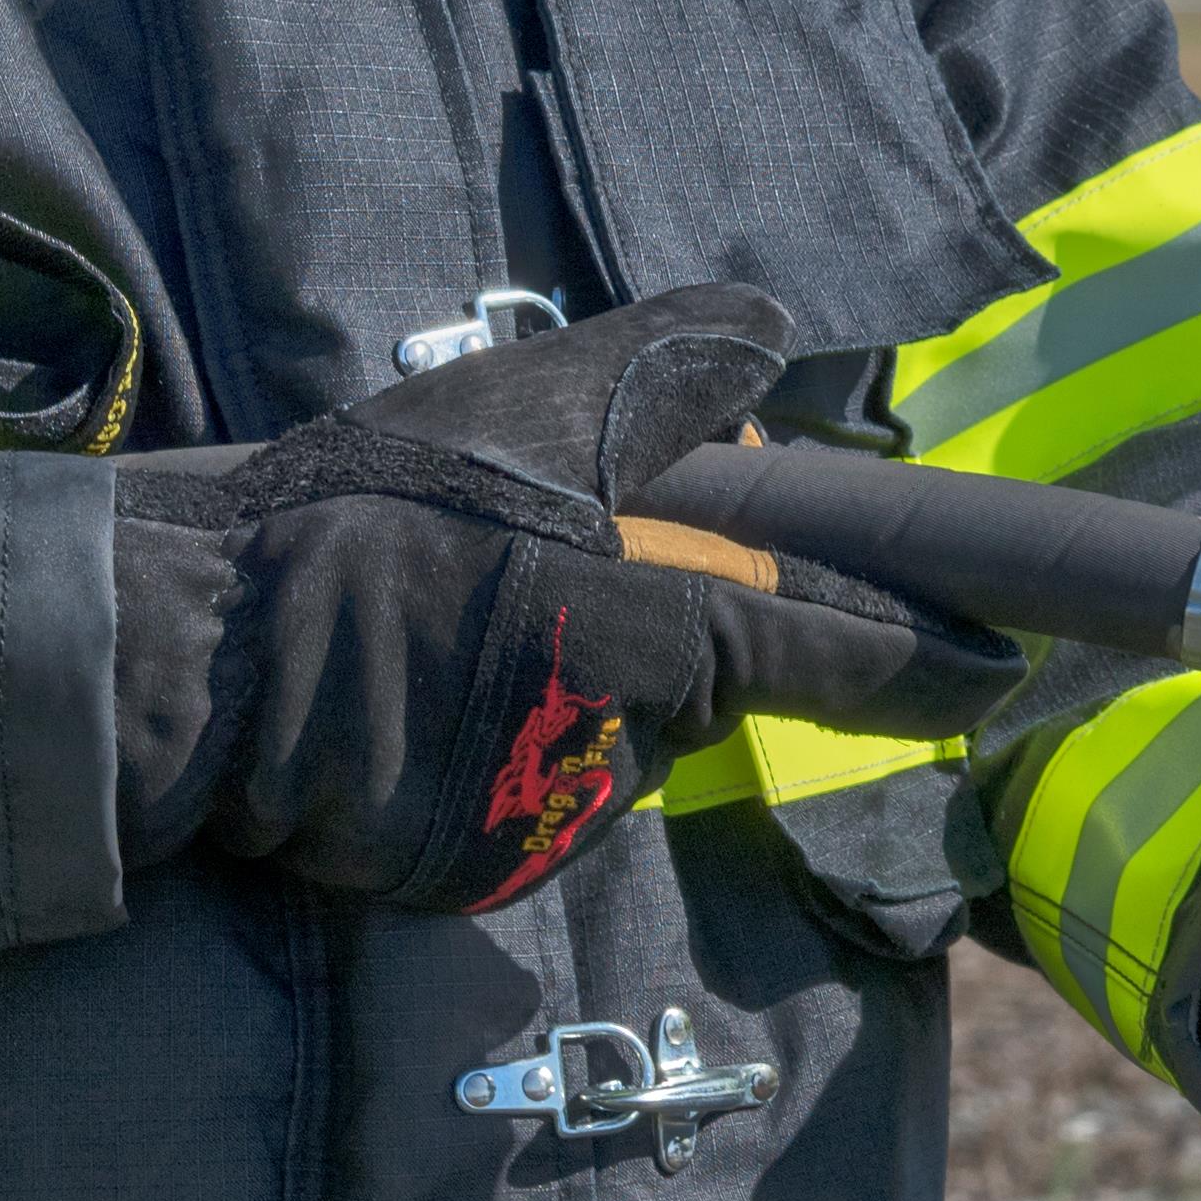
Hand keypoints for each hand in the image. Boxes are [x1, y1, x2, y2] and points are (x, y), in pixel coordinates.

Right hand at [113, 287, 1022, 911]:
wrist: (204, 647)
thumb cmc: (366, 510)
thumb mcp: (519, 407)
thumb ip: (662, 372)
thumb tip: (773, 329)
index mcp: (648, 621)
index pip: (817, 643)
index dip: (915, 660)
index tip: (997, 669)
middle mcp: (621, 739)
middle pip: (689, 694)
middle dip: (641, 643)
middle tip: (516, 585)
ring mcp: (550, 817)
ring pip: (604, 748)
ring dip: (558, 694)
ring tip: (439, 632)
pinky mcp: (476, 871)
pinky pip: (526, 802)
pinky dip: (492, 755)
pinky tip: (411, 705)